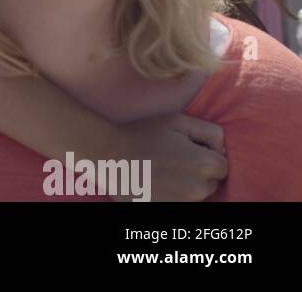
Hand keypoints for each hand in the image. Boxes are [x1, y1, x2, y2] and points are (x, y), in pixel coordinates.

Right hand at [109, 113, 227, 201]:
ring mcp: (181, 203)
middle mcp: (198, 188)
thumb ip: (210, 131)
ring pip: (195, 195)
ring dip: (186, 185)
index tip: (186, 149)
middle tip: (172, 159)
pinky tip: (155, 182)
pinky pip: (179, 203)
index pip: (222, 165)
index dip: (206, 155)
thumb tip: (222, 147)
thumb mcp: (178, 121)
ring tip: (162, 171)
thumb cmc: (142, 132)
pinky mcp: (165, 209)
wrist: (107, 153)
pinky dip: (171, 195)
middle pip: (211, 183)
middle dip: (198, 172)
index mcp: (205, 164)